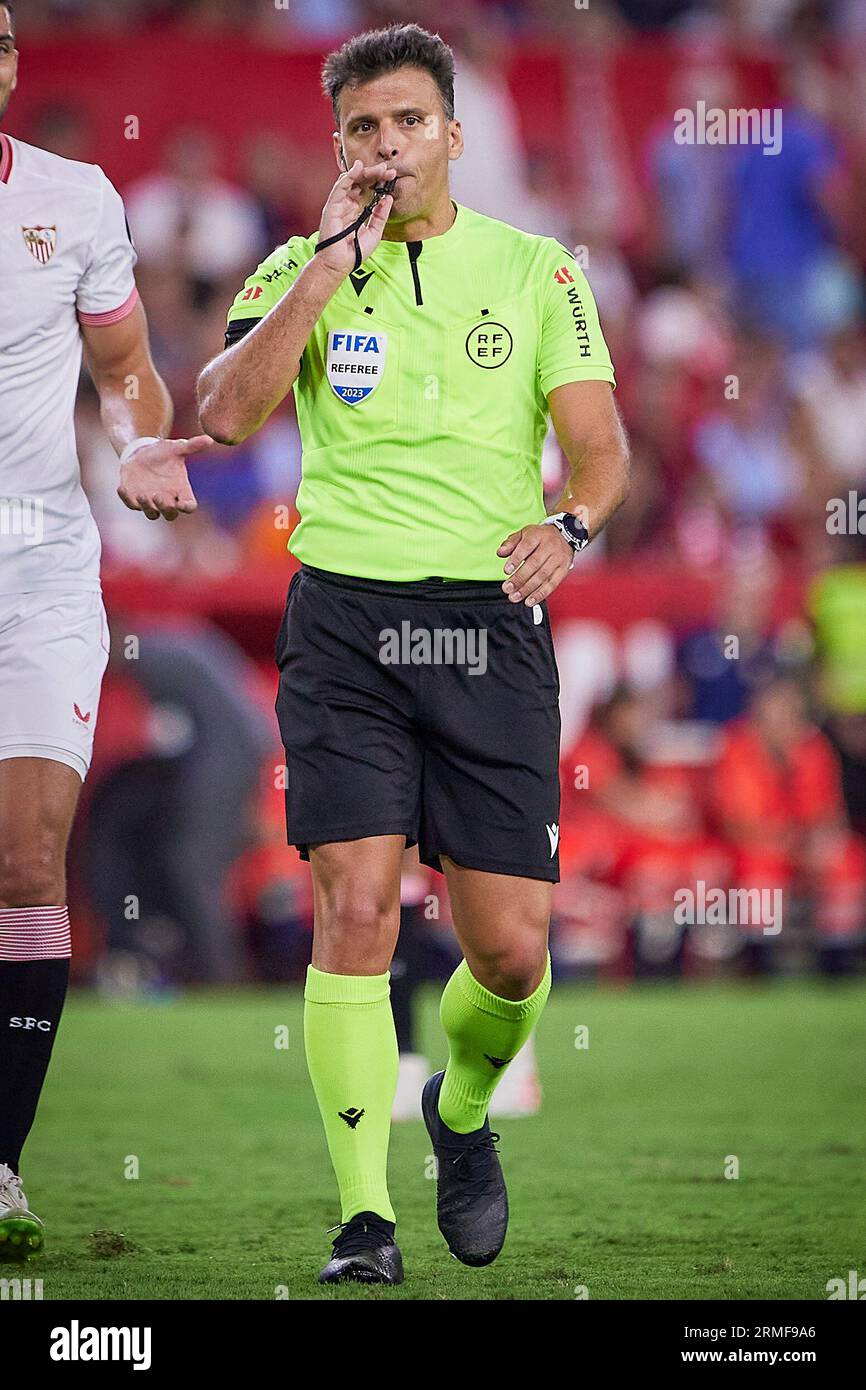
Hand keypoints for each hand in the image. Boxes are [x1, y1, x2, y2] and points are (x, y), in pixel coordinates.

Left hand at [117, 435, 211, 520]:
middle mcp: (167, 499)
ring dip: (147, 507)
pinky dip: (126, 499)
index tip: (182, 503)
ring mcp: (150, 501)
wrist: (142, 452)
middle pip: (170, 514)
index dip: (187, 507)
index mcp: (181, 490)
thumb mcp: (177, 447)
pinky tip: (122, 488)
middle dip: (165, 508)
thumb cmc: (163, 452)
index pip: (189, 505)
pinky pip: (130, 504)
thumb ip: (192, 446)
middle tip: (158, 496)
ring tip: (142, 494)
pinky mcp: (134, 498)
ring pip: (152, 514)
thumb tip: (210, 439)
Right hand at [316, 159, 395, 274]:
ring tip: (378, 169)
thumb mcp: (374, 232)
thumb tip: (388, 198)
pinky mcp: (332, 206)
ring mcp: (339, 204)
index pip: (368, 190)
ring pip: (351, 181)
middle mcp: (347, 205)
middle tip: (388, 170)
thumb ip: (381, 215)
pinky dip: (348, 176)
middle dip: (375, 174)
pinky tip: (358, 168)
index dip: (379, 181)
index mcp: (357, 210)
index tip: (392, 176)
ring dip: (365, 173)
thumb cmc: (354, 252)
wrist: (339, 265)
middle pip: (361, 183)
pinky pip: (340, 187)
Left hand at [497, 523, 572, 604]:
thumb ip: (510, 543)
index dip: (516, 559)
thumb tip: (500, 552)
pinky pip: (552, 584)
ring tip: (515, 596)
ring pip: (543, 576)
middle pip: (534, 564)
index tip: (507, 571)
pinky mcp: (563, 570)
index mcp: (537, 535)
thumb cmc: (540, 537)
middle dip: (519, 578)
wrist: (565, 535)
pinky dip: (540, 594)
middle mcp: (549, 546)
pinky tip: (530, 601)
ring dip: (528, 589)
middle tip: (507, 588)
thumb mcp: (524, 534)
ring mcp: (558, 559)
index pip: (526, 547)